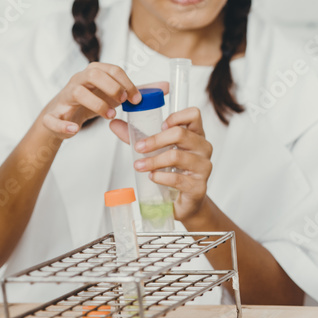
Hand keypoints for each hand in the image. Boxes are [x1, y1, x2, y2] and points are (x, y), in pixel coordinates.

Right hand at [40, 63, 143, 138]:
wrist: (63, 116)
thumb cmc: (92, 101)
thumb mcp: (115, 94)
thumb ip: (139, 91)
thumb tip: (166, 86)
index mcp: (95, 73)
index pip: (113, 69)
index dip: (127, 83)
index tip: (138, 99)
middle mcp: (79, 80)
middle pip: (93, 74)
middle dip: (111, 87)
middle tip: (123, 103)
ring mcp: (64, 96)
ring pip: (76, 92)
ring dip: (96, 104)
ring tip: (110, 116)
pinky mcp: (52, 115)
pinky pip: (52, 118)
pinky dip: (63, 124)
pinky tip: (76, 130)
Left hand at [110, 106, 213, 221]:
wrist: (184, 202)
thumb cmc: (173, 172)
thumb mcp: (156, 150)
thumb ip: (138, 136)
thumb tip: (114, 124)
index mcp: (196, 135)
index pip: (194, 115)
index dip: (177, 116)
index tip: (160, 125)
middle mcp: (203, 148)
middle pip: (181, 134)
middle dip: (155, 140)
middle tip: (139, 147)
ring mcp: (203, 167)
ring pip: (176, 156)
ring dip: (153, 161)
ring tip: (139, 165)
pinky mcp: (198, 186)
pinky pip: (177, 178)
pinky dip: (160, 177)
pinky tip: (152, 177)